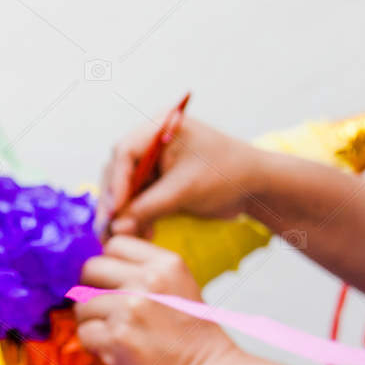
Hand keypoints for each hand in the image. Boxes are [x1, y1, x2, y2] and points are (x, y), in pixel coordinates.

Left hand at [74, 236, 241, 364]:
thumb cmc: (192, 334)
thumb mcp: (178, 285)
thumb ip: (145, 271)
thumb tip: (102, 264)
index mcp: (165, 264)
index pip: (115, 244)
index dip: (108, 263)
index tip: (112, 281)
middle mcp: (147, 281)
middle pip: (91, 268)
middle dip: (91, 288)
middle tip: (103, 306)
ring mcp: (129, 309)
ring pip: (82, 304)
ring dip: (91, 320)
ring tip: (113, 331)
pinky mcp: (117, 338)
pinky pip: (84, 332)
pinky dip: (93, 343)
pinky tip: (113, 347)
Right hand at [103, 115, 267, 236]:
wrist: (255, 187)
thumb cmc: (228, 175)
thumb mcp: (185, 190)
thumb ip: (148, 207)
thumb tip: (116, 227)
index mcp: (160, 127)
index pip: (125, 152)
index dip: (116, 183)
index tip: (114, 211)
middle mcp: (152, 141)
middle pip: (119, 171)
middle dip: (115, 202)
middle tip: (109, 229)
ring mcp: (154, 162)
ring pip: (125, 188)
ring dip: (124, 214)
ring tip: (124, 237)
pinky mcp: (158, 181)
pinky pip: (138, 198)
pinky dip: (136, 216)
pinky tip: (141, 234)